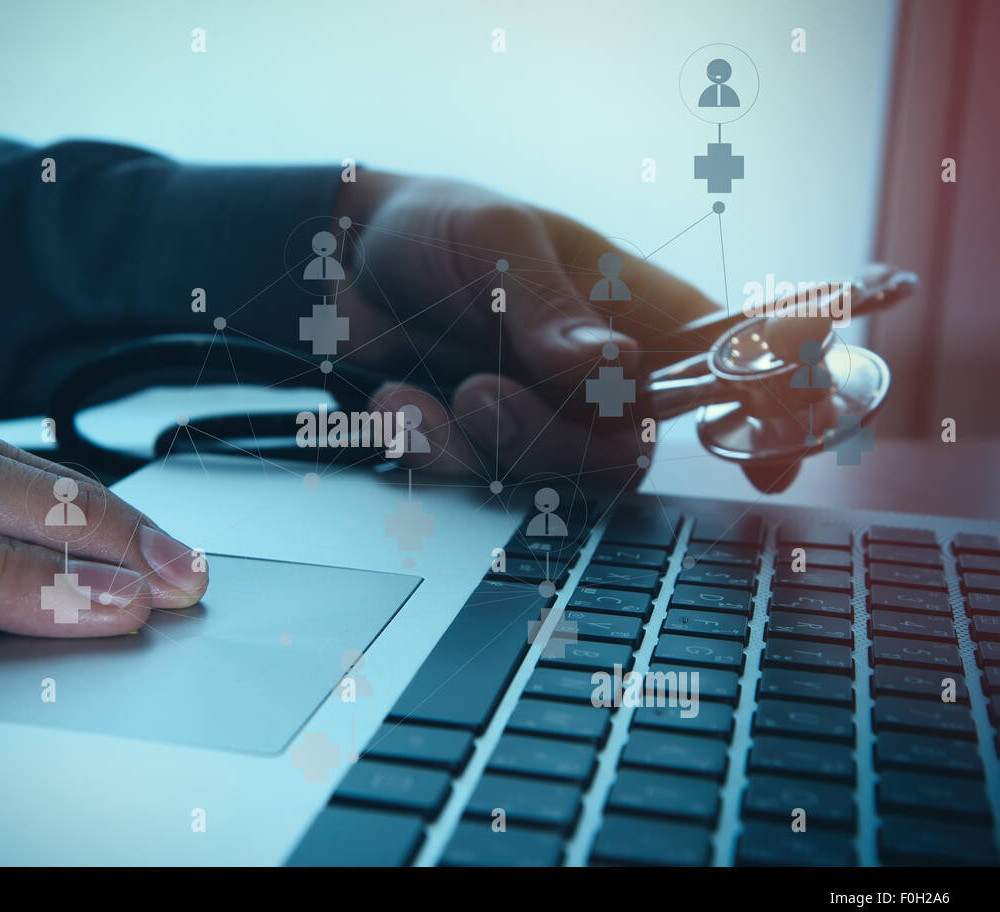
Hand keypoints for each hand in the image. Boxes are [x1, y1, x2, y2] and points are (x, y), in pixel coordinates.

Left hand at [336, 173, 798, 492]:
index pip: (732, 363)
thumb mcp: (496, 242)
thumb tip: (618, 369)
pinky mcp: (478, 454)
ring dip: (488, 445)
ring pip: (553, 484)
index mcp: (637, 311)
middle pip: (626, 455)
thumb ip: (552, 310)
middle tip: (481, 390)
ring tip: (436, 389)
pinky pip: (473, 486)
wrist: (335, 264)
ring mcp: (540, 422)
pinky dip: (427, 449)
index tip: (770, 465)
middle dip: (553, 439)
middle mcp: (601, 381)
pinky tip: (393, 403)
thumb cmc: (438, 231)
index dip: (771, 415)